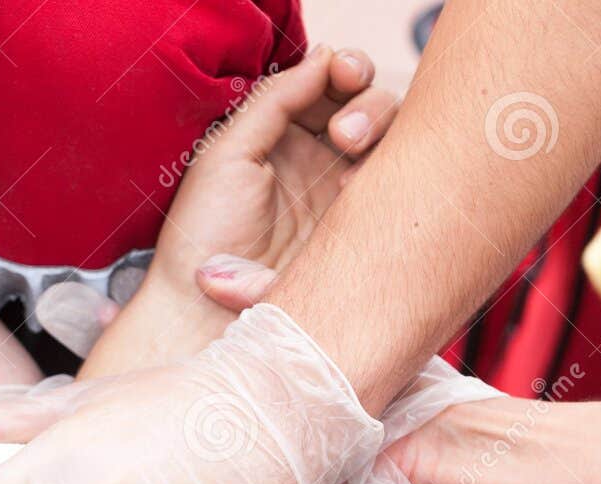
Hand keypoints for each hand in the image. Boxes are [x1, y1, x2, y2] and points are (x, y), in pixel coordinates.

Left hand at [36, 46, 396, 364]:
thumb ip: (275, 100)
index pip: (333, 88)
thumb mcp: (228, 154)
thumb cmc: (204, 235)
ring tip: (349, 148)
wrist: (202, 311)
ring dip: (381, 130)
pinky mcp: (363, 235)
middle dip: (368, 102)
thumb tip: (323, 55)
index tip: (342, 73)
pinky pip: (397, 194)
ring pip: (392, 144)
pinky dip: (391, 176)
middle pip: (373, 109)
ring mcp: (347, 198)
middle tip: (343, 131)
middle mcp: (321, 163)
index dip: (346, 71)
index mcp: (285, 138)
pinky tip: (357, 187)